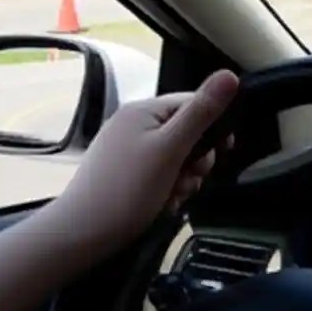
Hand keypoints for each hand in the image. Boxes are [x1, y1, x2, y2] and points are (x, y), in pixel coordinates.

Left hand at [43, 69, 238, 252]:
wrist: (81, 235)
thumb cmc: (127, 190)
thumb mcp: (171, 149)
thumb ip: (202, 113)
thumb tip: (229, 75)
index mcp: (143, 110)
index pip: (193, 103)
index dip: (213, 126)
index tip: (222, 152)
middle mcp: (134, 125)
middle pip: (186, 133)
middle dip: (196, 160)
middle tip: (188, 179)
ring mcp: (127, 151)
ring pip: (176, 158)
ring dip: (184, 179)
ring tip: (173, 196)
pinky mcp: (125, 175)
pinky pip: (160, 175)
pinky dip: (168, 190)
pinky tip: (162, 205)